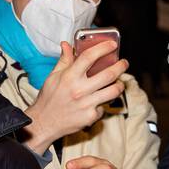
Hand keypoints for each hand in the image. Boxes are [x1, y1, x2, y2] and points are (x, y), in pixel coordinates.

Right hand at [23, 40, 126, 154]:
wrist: (45, 123)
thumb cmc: (49, 98)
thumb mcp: (53, 77)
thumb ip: (64, 60)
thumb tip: (66, 45)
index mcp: (69, 77)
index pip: (89, 57)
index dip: (103, 48)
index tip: (112, 45)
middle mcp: (79, 90)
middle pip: (108, 74)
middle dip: (120, 66)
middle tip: (124, 63)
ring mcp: (86, 104)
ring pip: (113, 91)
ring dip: (119, 85)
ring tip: (119, 82)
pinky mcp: (90, 116)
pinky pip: (104, 107)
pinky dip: (103, 103)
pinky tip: (98, 102)